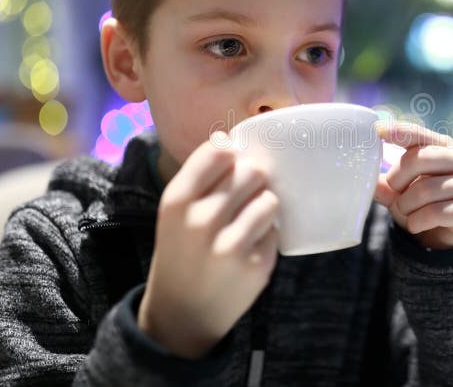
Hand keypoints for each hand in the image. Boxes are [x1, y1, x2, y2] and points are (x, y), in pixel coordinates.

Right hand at [137, 135, 278, 358]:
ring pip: (270, 199)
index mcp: (176, 201)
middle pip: (251, 172)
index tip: (231, 167)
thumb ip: (201, 177)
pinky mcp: (256, 267)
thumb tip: (229, 138)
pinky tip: (249, 249)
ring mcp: (230, 246)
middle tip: (242, 200)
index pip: (218, 152)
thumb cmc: (182, 250)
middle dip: (253, 182)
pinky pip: (276, 231)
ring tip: (247, 224)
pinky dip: (268, 236)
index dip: (232, 155)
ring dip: (264, 207)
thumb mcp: (176, 212)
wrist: (182, 313)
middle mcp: (201, 221)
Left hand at [373, 121, 452, 249]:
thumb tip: (365, 178)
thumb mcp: (400, 191)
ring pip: (425, 189)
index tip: (377, 130)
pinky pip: (435, 212)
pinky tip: (416, 224)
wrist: (444, 234)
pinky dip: (417, 221)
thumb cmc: (421, 203)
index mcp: (444, 146)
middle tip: (393, 193)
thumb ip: (385, 183)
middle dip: (398, 179)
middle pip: (420, 158)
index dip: (398, 131)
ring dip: (406, 206)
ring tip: (406, 212)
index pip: (419, 134)